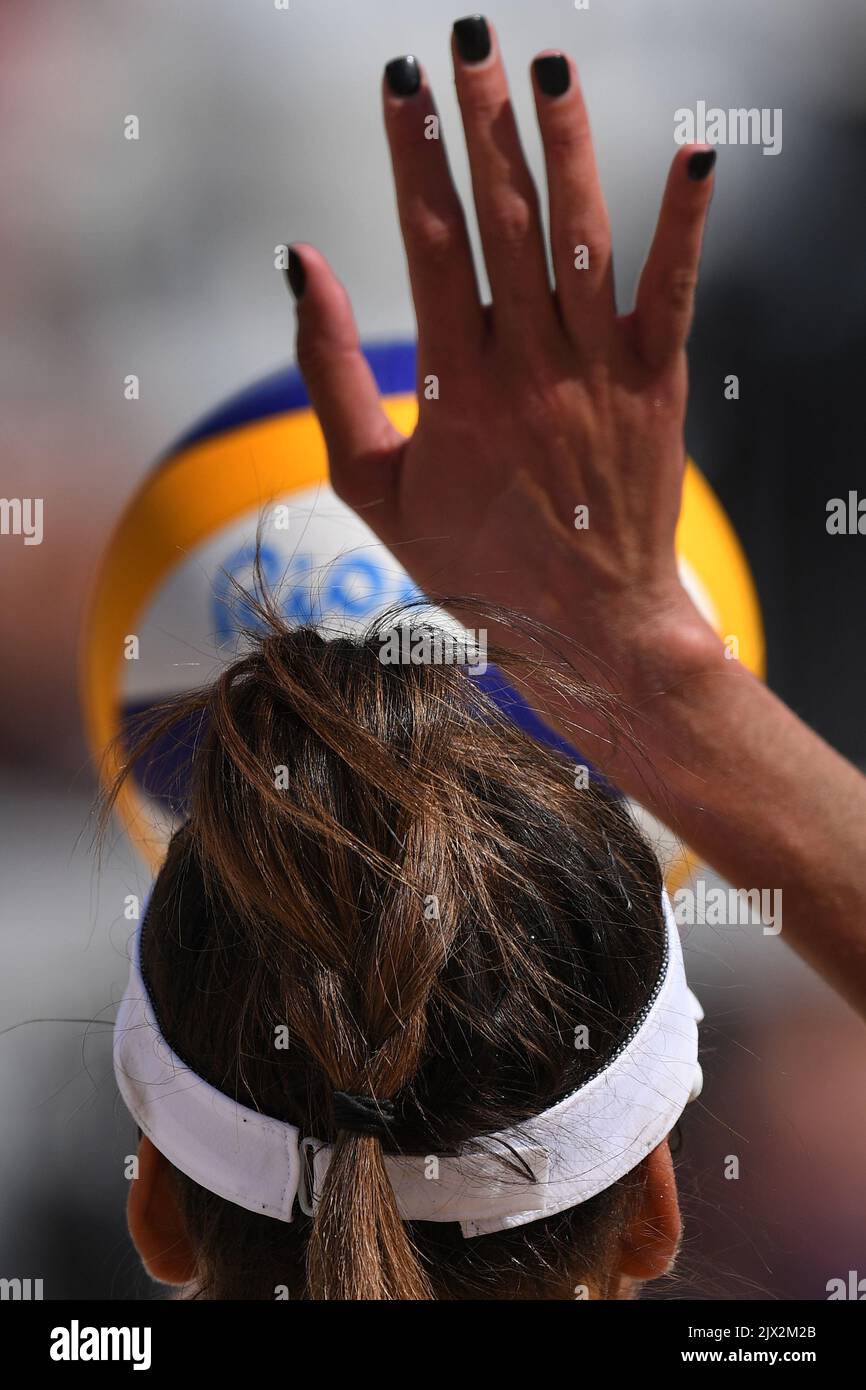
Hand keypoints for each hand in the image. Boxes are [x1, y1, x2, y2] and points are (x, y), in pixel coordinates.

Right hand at [288, 17, 719, 691]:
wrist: (584, 631)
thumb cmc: (471, 562)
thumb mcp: (372, 486)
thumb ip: (332, 375)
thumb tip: (303, 263)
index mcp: (452, 388)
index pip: (428, 242)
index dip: (412, 154)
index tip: (398, 83)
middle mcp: (528, 368)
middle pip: (504, 220)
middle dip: (482, 123)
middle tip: (469, 39)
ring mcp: (598, 375)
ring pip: (580, 239)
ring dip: (566, 145)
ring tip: (550, 68)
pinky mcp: (658, 388)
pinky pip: (675, 293)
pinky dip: (685, 224)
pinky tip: (694, 153)